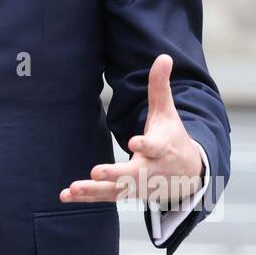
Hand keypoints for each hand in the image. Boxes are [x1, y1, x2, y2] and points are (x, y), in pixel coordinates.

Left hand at [60, 54, 203, 209]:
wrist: (189, 174)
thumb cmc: (172, 137)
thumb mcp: (168, 112)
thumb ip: (160, 86)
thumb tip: (164, 56)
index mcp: (161, 148)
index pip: (154, 146)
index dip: (145, 145)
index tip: (135, 143)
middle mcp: (151, 170)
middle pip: (133, 175)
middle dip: (115, 174)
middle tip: (97, 171)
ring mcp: (139, 185)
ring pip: (116, 190)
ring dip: (94, 190)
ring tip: (74, 188)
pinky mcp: (128, 193)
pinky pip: (106, 197)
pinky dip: (87, 197)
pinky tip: (66, 195)